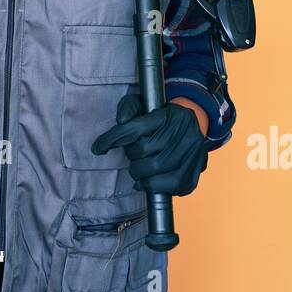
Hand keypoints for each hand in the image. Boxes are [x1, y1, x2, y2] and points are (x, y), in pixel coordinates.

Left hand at [90, 89, 208, 195]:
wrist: (193, 130)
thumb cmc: (162, 119)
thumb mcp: (144, 105)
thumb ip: (128, 108)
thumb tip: (121, 122)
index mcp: (169, 115)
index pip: (135, 128)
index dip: (113, 138)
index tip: (98, 148)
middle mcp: (184, 133)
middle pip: (143, 150)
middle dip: (131, 155)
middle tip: (133, 154)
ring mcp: (192, 155)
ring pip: (154, 169)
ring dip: (138, 172)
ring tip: (139, 168)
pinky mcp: (193, 174)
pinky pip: (167, 185)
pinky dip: (151, 186)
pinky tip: (146, 181)